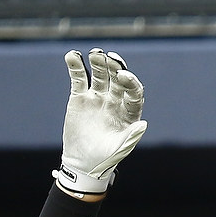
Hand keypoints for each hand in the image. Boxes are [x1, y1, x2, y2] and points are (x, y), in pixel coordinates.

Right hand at [56, 48, 148, 195]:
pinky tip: (72, 56)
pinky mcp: (80, 97)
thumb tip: (143, 124)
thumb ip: (131, 137)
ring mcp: (98, 97)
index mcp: (129, 112)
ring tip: (95, 53)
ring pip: (100, 75)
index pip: (134, 92)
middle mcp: (115, 101)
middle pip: (117, 79)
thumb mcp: (119, 149)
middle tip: (110, 58)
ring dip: (98, 63)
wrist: (83, 163)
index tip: (123, 76)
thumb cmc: (106, 158)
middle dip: (115, 68)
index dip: (130, 83)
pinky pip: (79, 78)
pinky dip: (76, 66)